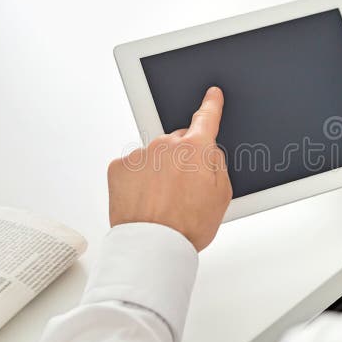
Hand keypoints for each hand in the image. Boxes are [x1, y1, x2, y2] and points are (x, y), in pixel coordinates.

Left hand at [107, 87, 231, 250]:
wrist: (153, 246)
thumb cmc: (188, 226)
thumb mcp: (222, 196)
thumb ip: (217, 165)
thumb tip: (209, 153)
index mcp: (195, 149)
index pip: (206, 118)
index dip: (211, 105)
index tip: (212, 95)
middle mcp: (167, 145)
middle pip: (178, 143)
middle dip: (182, 158)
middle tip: (183, 190)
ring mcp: (140, 154)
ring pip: (154, 156)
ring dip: (158, 171)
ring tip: (161, 202)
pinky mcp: (119, 167)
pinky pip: (133, 167)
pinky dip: (138, 180)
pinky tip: (145, 200)